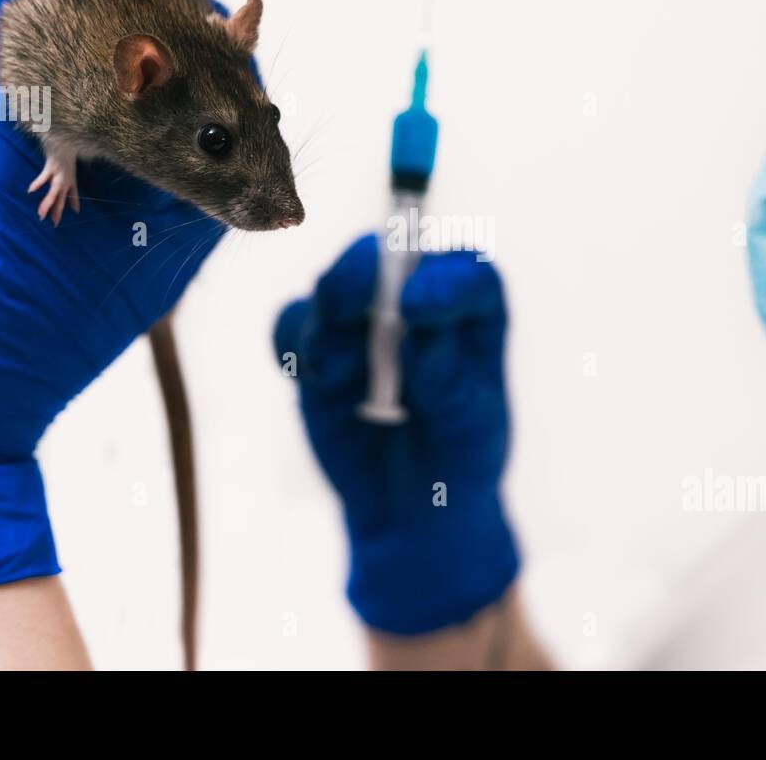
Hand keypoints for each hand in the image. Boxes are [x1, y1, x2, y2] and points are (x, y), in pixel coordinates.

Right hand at [28, 143, 79, 225]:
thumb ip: (69, 181)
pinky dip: (37, 183)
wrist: (65, 136)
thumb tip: (72, 194)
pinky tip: (31, 191)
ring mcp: (59, 173)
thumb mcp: (70, 168)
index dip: (70, 206)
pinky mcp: (52, 166)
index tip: (63, 218)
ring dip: (48, 203)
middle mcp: (66, 179)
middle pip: (61, 198)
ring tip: (41, 214)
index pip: (71, 196)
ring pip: (54, 191)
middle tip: (53, 223)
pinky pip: (44, 177)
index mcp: (70, 179)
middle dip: (57, 211)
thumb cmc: (67, 152)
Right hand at [274, 234, 518, 633]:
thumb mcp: (469, 430)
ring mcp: (364, 319)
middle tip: (354, 299)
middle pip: (391, 255)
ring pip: (336, 285)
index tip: (420, 306)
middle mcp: (418, 299)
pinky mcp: (319, 345)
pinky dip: (297, 346)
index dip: (443, 279)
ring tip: (334, 367)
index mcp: (473, 311)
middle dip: (366, 269)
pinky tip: (316, 382)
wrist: (411, 509)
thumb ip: (449, 381)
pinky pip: (292, 324)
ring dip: (329, 313)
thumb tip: (419, 327)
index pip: (465, 271)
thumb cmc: (458, 458)